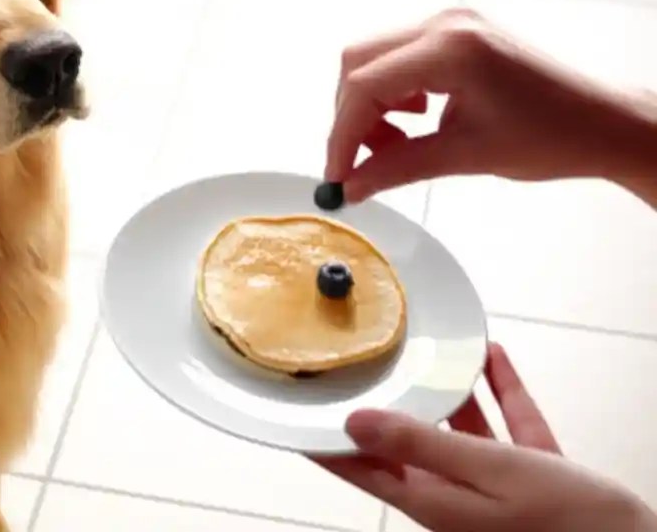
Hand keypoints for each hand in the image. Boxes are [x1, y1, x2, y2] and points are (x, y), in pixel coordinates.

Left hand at [313, 343, 656, 531]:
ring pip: (457, 430)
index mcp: (433, 502)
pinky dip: (497, 392)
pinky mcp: (532, 477)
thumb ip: (420, 444)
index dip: (327, 442)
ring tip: (428, 352)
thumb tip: (353, 423)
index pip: (361, 468)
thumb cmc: (569, 525)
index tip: (298, 414)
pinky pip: (504, 427)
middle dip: (385, 406)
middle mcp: (456, 496)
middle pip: (405, 443)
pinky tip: (491, 359)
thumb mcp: (487, 474)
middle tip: (360, 368)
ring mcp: (494, 488)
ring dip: (446, 391)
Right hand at [326, 8, 656, 203]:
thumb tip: (350, 188)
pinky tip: (417, 120)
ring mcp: (451, 23)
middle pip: (358, 62)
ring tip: (397, 144)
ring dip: (372, 105)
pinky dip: (393, 93)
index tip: (337, 176)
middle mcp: (445, 24)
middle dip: (351, 117)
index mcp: (451, 48)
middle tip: (364, 163)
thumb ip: (398, 168)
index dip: (342, 134)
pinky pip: (400, 57)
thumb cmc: (550, 137)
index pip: (365, 84)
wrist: (601, 122)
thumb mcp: (465, 156)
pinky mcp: (457, 33)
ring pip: (374, 59)